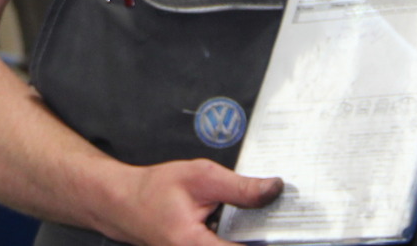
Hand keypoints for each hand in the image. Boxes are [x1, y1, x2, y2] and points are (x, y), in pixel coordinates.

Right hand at [98, 158, 282, 245]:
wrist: (124, 205)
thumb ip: (240, 188)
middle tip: (278, 214)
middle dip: (260, 235)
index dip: (270, 240)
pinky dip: (236, 236)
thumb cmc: (155, 190)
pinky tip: (236, 220)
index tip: (292, 228)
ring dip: (248, 235)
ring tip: (253, 211)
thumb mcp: (200, 178)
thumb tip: (274, 189)